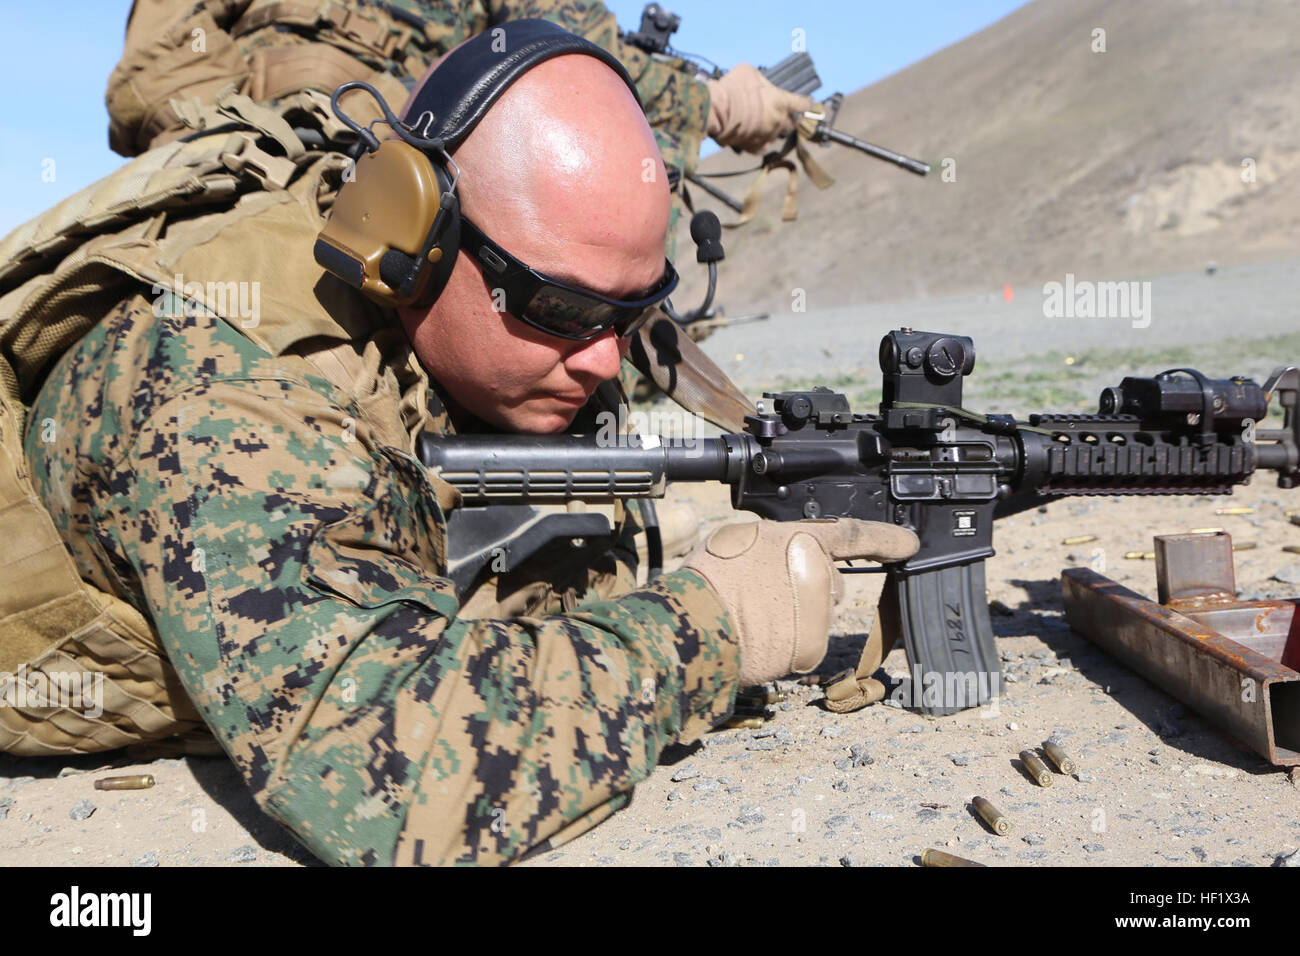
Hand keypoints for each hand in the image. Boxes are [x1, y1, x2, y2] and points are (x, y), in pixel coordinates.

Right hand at [682, 518, 918, 684]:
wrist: (695, 627)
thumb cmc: (709, 580)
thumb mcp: (742, 540)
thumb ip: (777, 544)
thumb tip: (786, 552)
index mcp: (802, 541)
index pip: (855, 536)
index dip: (886, 539)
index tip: (909, 545)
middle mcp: (820, 576)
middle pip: (829, 584)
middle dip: (806, 590)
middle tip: (762, 593)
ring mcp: (819, 616)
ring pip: (816, 617)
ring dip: (794, 619)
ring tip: (752, 617)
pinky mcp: (812, 650)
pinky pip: (804, 646)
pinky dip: (785, 646)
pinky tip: (758, 638)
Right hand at [705, 63, 814, 153]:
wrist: (717, 110)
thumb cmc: (734, 88)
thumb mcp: (750, 73)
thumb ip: (761, 81)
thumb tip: (759, 84)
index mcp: (781, 102)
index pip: (802, 104)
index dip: (805, 103)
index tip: (807, 103)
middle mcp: (778, 121)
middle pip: (791, 123)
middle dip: (787, 118)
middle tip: (779, 112)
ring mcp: (767, 136)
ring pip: (776, 135)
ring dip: (772, 129)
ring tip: (762, 123)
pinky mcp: (754, 147)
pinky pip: (762, 147)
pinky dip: (760, 142)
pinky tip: (754, 136)